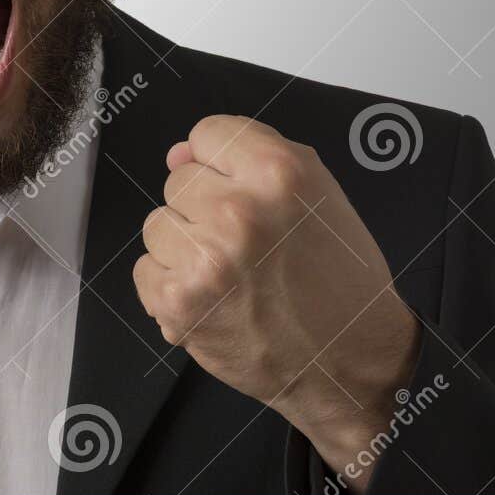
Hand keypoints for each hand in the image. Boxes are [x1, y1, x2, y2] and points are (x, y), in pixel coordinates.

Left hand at [133, 114, 420, 487]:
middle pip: (178, 180)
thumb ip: (248, 156)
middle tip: (247, 244)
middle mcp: (239, 210)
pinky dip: (171, 286)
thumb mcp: (316, 194)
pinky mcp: (180, 302)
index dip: (222, 163)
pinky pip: (145, 270)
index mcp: (279, 172)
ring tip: (231, 273)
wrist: (349, 360)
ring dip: (184, 247)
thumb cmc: (336, 277)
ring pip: (157, 224)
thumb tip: (178, 153)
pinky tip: (213, 299)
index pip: (207, 133)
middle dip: (205, 207)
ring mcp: (205, 258)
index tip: (242, 191)